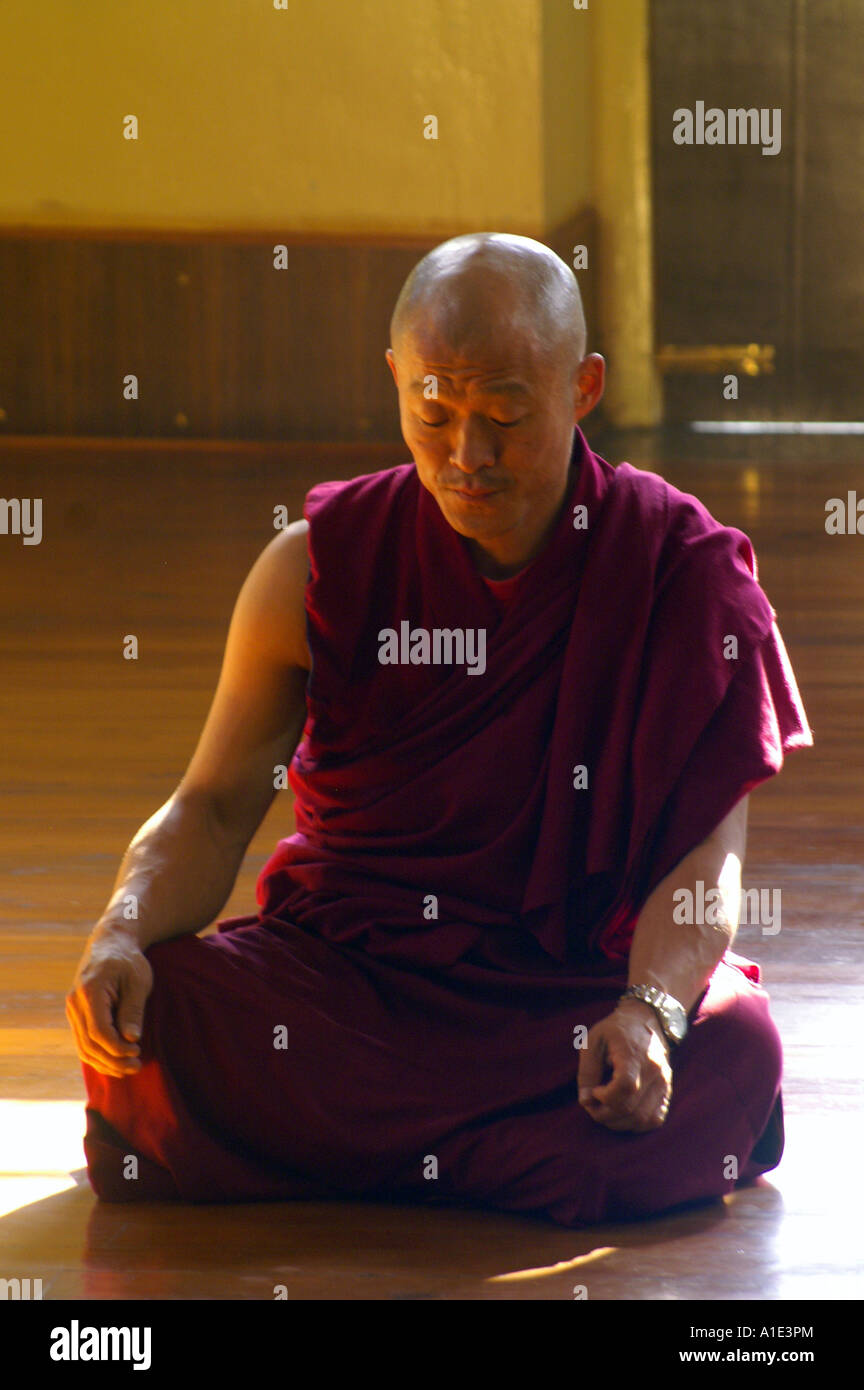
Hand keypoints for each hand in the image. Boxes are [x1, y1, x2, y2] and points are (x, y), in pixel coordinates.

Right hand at [66, 926, 152, 1077]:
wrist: (111, 944)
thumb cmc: (128, 961)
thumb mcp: (138, 981)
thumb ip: (133, 1009)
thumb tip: (131, 1039)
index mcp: (90, 991)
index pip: (99, 1031)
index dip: (117, 1048)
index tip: (137, 1051)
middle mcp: (75, 1003)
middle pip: (89, 1043)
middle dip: (112, 1060)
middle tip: (137, 1067)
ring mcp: (72, 1010)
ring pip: (83, 1047)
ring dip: (105, 1063)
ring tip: (129, 1069)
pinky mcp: (77, 1015)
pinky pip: (83, 1042)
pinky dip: (98, 1056)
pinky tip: (116, 1063)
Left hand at [577, 1000, 672, 1131]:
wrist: (647, 1020)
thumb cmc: (615, 1030)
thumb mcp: (593, 1040)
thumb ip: (587, 1071)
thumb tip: (585, 1101)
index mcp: (635, 1054)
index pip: (625, 1087)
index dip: (605, 1097)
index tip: (594, 1091)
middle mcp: (655, 1071)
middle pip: (632, 1108)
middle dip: (605, 1114)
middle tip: (592, 1104)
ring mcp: (664, 1083)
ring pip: (642, 1119)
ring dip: (618, 1122)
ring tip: (605, 1109)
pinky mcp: (667, 1092)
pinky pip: (654, 1120)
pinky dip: (636, 1124)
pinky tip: (622, 1113)